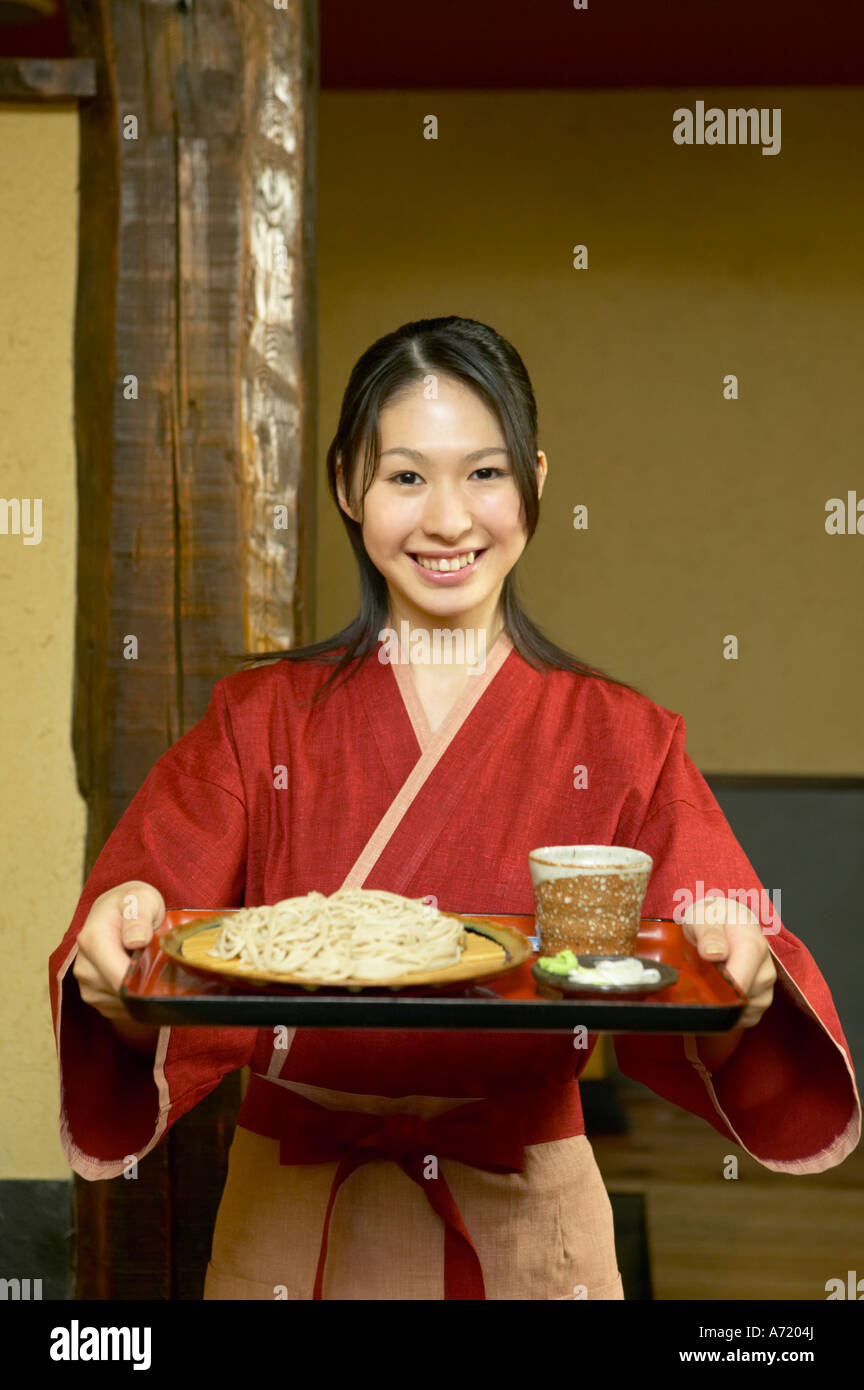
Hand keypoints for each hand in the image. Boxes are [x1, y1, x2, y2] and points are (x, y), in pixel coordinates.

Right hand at [72, 880, 164, 1023]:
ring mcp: (86, 985)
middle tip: (162, 966)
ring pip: (124, 1005)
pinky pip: (121, 1010)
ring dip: (141, 993)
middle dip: (146, 986)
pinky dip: (135, 999)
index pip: (119, 977)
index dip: (145, 981)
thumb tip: (136, 940)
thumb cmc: (133, 903)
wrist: (117, 911)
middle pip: (123, 995)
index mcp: (93, 940)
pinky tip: (140, 977)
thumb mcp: (141, 897)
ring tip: (148, 967)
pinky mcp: (94, 997)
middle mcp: (84, 966)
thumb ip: (139, 914)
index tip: (164, 973)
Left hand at [681, 894, 776, 1027]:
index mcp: (753, 945)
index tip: (701, 986)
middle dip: (715, 995)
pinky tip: (719, 989)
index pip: (741, 981)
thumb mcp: (702, 916)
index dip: (719, 991)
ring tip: (710, 977)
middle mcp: (765, 968)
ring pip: (741, 1011)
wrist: (725, 919)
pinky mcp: (762, 1001)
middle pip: (739, 1000)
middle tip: (699, 976)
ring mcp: (766, 987)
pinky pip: (743, 1018)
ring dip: (721, 1001)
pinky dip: (728, 1010)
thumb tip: (714, 953)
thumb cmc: (713, 918)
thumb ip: (707, 933)